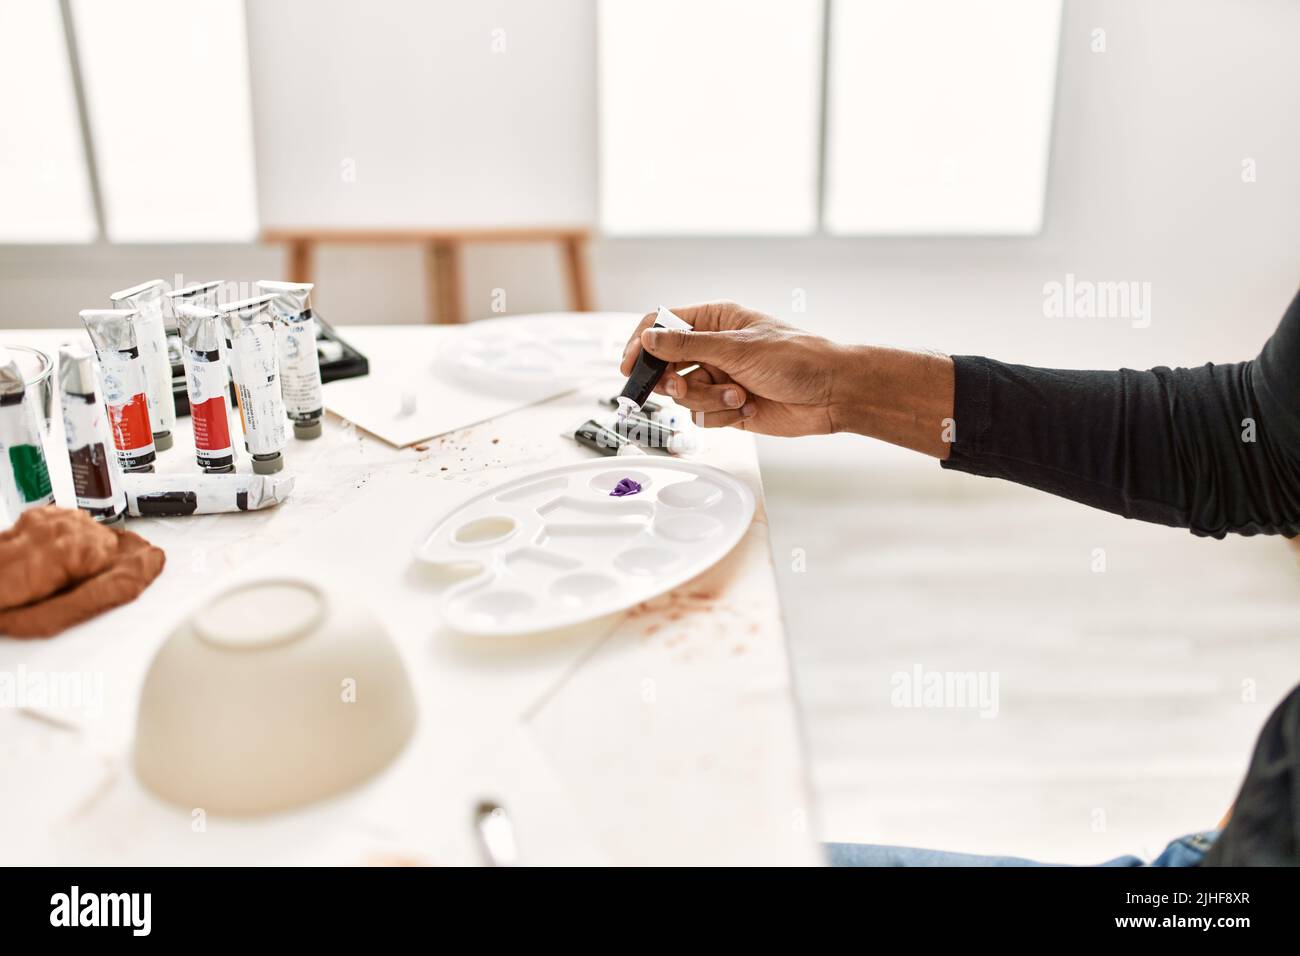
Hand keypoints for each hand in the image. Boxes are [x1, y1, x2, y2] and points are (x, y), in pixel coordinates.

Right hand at [618, 302, 843, 436]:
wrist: (832, 394)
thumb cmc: (797, 359)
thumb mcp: (737, 348)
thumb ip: (688, 345)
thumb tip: (648, 338)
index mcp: (715, 321)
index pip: (663, 325)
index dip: (641, 343)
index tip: (629, 365)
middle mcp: (714, 348)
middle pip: (667, 364)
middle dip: (673, 380)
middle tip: (680, 388)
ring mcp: (720, 378)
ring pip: (684, 395)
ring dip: (708, 399)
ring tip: (738, 395)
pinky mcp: (728, 406)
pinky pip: (703, 416)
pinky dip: (721, 415)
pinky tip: (747, 408)